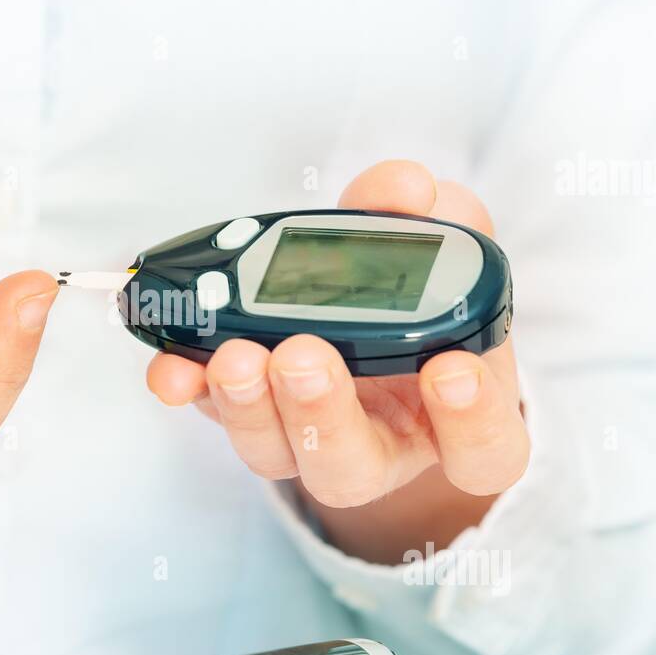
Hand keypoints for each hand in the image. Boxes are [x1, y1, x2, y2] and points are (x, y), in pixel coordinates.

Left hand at [144, 160, 528, 562]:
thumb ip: (427, 216)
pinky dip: (188, 385)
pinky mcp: (245, 411)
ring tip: (232, 354)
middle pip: (350, 467)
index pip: (484, 451)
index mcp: (454, 416)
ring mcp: (304, 438)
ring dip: (247, 406)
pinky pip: (213, 412)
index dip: (471, 422)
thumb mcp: (439, 241)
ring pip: (275, 453)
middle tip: (302, 358)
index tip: (450, 370)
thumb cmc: (422, 287)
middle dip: (321, 415)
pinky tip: (171, 363)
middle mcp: (379, 445)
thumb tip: (403, 187)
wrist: (368, 308)